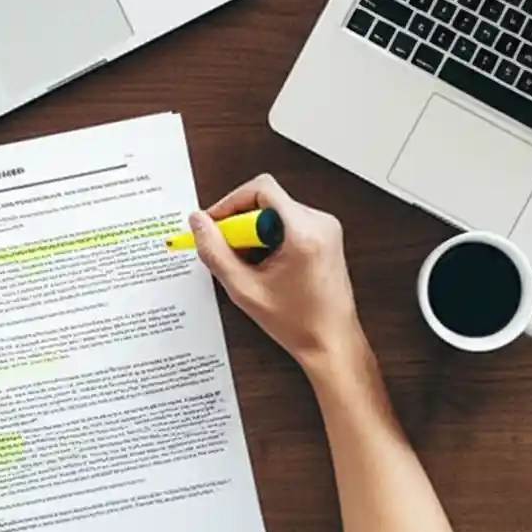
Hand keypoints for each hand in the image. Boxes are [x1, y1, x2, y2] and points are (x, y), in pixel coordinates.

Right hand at [191, 174, 363, 369]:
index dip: (230, 202)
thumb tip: (199, 223)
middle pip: (268, 200)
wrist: (332, 342)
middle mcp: (321, 223)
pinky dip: (270, 237)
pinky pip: (289, 222)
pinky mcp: (326, 236)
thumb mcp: (245, 290)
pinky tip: (266, 266)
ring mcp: (327, 228)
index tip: (214, 222)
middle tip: (229, 252)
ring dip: (255, 233)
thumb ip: (216, 253)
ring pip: (276, 211)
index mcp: (305, 233)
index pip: (262, 189)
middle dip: (241, 223)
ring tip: (249, 264)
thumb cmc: (300, 323)